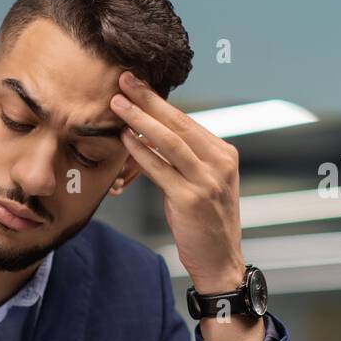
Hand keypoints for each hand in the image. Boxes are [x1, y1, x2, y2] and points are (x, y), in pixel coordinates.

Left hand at [109, 71, 245, 294]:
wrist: (219, 261)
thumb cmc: (203, 222)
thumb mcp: (200, 183)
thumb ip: (183, 159)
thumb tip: (150, 134)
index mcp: (223, 154)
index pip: (187, 120)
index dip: (159, 100)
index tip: (137, 83)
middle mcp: (219, 163)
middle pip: (179, 123)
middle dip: (149, 99)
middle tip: (123, 79)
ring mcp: (208, 180)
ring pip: (170, 141)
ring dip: (141, 119)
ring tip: (117, 104)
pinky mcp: (191, 198)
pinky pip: (161, 168)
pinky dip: (141, 151)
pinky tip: (124, 139)